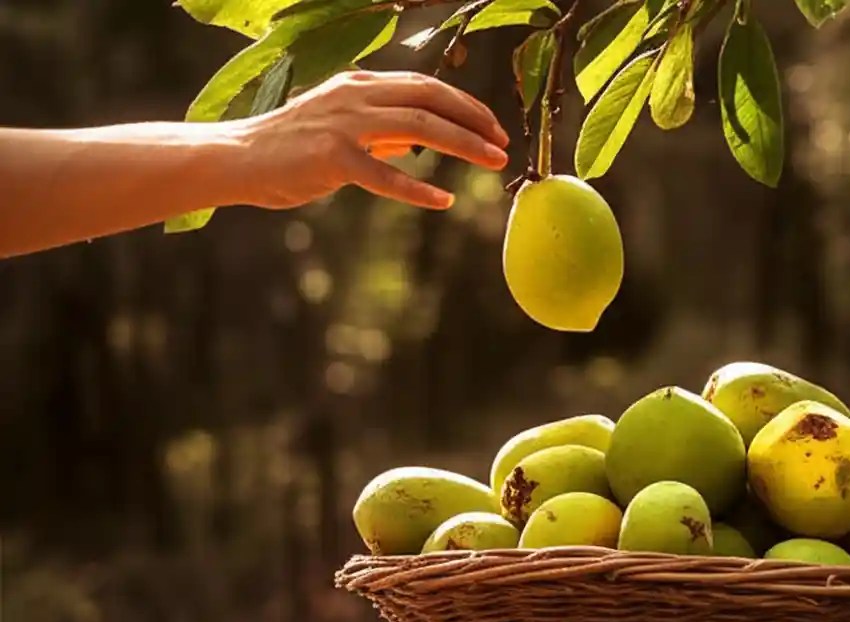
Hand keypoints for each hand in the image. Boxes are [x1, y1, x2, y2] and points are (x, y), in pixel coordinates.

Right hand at [231, 70, 510, 210]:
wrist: (237, 158)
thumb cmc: (290, 147)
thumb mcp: (340, 126)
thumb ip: (378, 129)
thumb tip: (417, 139)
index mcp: (359, 84)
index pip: (425, 85)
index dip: (465, 104)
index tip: (493, 126)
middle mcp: (356, 96)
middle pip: (430, 99)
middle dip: (474, 120)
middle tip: (504, 144)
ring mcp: (344, 124)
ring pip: (418, 127)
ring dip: (462, 145)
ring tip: (493, 162)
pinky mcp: (332, 157)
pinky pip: (384, 175)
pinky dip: (417, 188)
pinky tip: (444, 200)